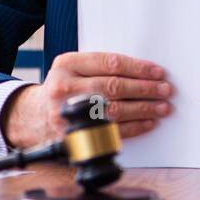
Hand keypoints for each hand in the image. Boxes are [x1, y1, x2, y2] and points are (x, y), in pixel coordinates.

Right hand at [1, 51, 171, 148]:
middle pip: (114, 86)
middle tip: (165, 89)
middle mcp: (64, 88)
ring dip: (143, 109)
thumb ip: (100, 67)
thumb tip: (144, 71)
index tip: (158, 71)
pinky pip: (110, 132)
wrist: (33, 116)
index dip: (138, 68)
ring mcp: (66, 114)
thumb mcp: (73, 69)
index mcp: (67, 64)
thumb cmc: (64, 88)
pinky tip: (149, 122)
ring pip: (114, 110)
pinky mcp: (73, 136)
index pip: (110, 63)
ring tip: (162, 106)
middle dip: (145, 88)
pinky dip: (134, 127)